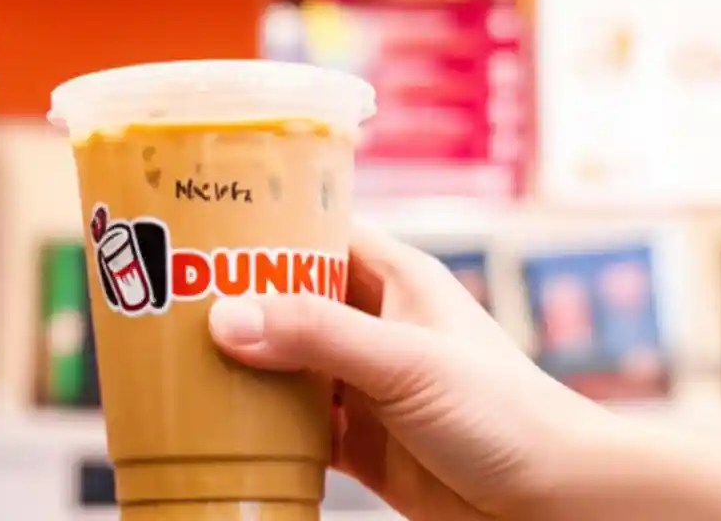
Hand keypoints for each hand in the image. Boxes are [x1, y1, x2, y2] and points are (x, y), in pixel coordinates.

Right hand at [207, 224, 615, 519]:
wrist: (555, 506)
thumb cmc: (509, 416)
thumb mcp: (408, 363)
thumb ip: (319, 336)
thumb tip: (227, 318)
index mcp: (397, 281)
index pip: (320, 233)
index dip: (265, 228)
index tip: (200, 229)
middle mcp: (377, 327)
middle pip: (290, 301)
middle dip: (236, 304)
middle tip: (166, 304)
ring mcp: (367, 387)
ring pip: (286, 367)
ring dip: (242, 370)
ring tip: (175, 364)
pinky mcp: (362, 443)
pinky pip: (296, 429)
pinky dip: (260, 430)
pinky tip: (221, 430)